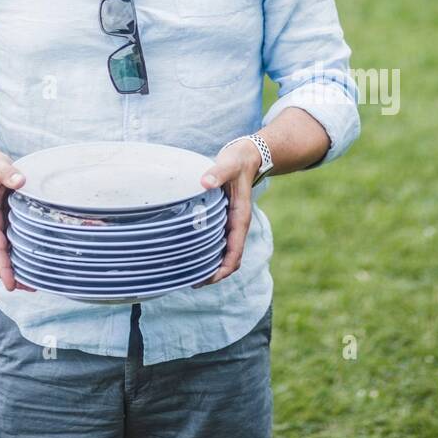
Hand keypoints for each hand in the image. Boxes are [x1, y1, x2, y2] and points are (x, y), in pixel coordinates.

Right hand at [0, 148, 35, 292]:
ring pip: (1, 256)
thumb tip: (20, 180)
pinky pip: (7, 247)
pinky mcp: (3, 225)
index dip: (4, 265)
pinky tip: (30, 264)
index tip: (11, 284)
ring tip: (32, 284)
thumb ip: (7, 173)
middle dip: (9, 275)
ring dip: (13, 270)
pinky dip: (15, 258)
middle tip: (29, 289)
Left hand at [190, 139, 261, 287]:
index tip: (207, 279)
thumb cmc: (237, 162)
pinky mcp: (225, 218)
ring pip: (225, 252)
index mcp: (241, 218)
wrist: (246, 156)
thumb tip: (204, 182)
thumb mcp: (227, 165)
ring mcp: (232, 223)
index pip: (235, 253)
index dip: (223, 269)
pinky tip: (194, 251)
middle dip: (215, 273)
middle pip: (231, 259)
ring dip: (212, 265)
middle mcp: (238, 225)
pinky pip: (220, 241)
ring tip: (191, 272)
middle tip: (193, 281)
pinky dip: (210, 251)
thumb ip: (217, 173)